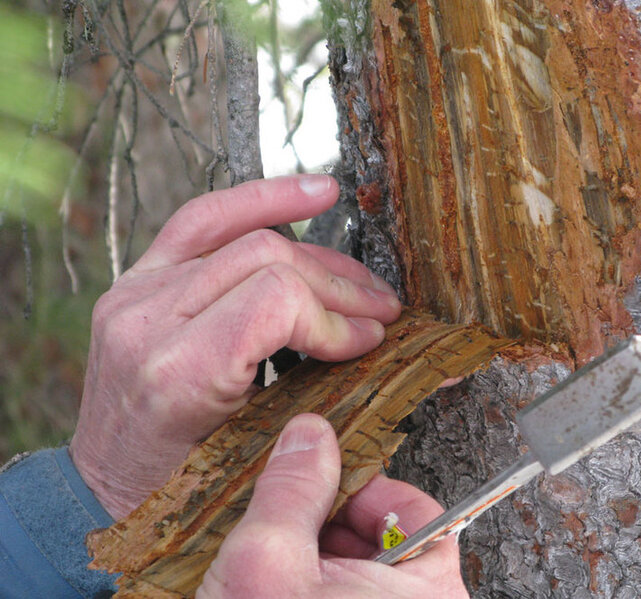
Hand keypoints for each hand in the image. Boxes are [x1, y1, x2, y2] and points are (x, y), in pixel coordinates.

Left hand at [70, 176, 401, 518]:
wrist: (106, 487)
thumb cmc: (181, 487)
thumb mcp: (254, 457)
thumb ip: (315, 398)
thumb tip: (379, 345)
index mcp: (175, 371)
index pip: (276, 299)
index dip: (336, 317)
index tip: (369, 340)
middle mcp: (147, 319)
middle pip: (267, 258)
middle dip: (339, 285)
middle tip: (382, 310)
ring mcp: (137, 290)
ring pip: (245, 233)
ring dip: (319, 252)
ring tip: (361, 279)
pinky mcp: (139, 277)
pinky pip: (204, 217)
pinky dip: (263, 200)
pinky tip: (312, 193)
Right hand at [197, 414, 468, 598]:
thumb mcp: (266, 563)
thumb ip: (293, 490)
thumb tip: (309, 433)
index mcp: (427, 595)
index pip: (420, 514)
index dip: (366, 489)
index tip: (323, 484)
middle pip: (388, 542)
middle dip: (330, 525)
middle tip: (284, 530)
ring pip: (361, 577)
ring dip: (314, 560)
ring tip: (271, 570)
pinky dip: (311, 589)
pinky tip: (274, 594)